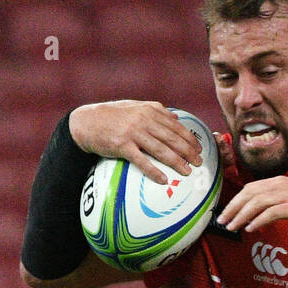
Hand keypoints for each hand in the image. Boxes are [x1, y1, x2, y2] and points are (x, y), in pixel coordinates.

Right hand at [69, 100, 203, 185]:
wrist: (88, 122)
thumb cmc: (112, 116)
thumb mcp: (136, 108)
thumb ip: (156, 112)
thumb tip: (176, 118)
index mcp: (150, 110)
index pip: (176, 125)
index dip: (190, 137)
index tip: (200, 148)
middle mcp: (144, 120)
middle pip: (172, 138)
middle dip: (188, 151)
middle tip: (199, 162)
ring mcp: (133, 133)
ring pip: (161, 149)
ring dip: (176, 161)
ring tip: (187, 172)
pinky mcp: (122, 146)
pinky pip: (141, 161)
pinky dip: (153, 171)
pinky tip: (163, 180)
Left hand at [217, 175, 287, 234]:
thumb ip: (276, 204)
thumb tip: (261, 217)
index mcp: (279, 181)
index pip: (251, 188)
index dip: (236, 200)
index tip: (226, 212)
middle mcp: (280, 184)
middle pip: (249, 193)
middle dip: (233, 207)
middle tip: (221, 221)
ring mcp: (287, 195)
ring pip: (256, 203)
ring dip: (241, 216)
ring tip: (231, 227)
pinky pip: (270, 213)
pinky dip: (258, 221)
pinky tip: (250, 229)